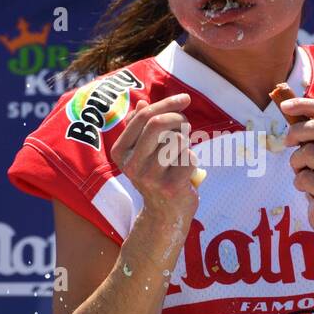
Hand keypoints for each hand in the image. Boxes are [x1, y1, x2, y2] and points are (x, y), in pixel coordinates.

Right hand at [110, 93, 199, 225]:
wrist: (164, 215)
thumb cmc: (157, 175)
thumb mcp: (143, 152)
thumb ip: (141, 128)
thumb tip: (142, 103)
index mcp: (121, 152)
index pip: (143, 116)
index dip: (167, 103)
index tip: (185, 99)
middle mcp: (131, 165)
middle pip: (158, 124)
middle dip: (178, 118)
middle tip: (186, 125)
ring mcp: (149, 177)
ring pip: (177, 139)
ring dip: (186, 142)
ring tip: (181, 155)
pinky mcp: (170, 187)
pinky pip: (190, 157)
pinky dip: (193, 160)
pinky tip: (185, 173)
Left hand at [279, 97, 313, 236]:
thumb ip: (310, 130)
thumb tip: (287, 103)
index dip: (304, 104)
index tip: (284, 106)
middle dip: (296, 132)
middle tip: (288, 142)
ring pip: (308, 153)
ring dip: (295, 163)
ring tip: (303, 172)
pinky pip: (304, 178)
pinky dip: (298, 182)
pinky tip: (308, 189)